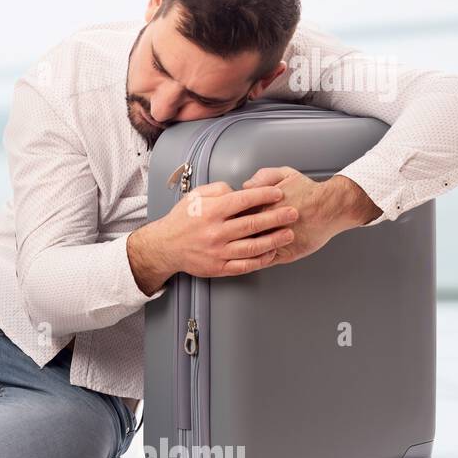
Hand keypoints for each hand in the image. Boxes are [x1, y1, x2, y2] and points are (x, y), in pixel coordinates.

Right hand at [127, 182, 297, 293]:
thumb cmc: (181, 220)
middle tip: (293, 213)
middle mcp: (215, 232)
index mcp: (211, 212)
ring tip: (288, 234)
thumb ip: (219, 190)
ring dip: (274, 240)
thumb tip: (240, 190)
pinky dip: (261, 260)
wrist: (165, 246)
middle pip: (253, 224)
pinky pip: (244, 265)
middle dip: (277, 217)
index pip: (244, 200)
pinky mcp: (218, 268)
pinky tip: (271, 253)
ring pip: (252, 247)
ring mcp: (217, 252)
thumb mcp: (196, 196)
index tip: (278, 193)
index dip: (264, 195)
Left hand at [241, 167, 379, 265]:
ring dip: (240, 249)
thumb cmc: (309, 192)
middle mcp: (266, 225)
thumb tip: (244, 186)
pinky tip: (253, 255)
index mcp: (261, 206)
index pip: (233, 215)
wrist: (332, 207)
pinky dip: (255, 260)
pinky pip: (262, 262)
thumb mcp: (285, 174)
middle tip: (228, 234)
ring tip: (238, 246)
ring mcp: (274, 242)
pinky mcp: (283, 255)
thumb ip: (263, 176)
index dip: (228, 216)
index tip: (227, 217)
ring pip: (247, 250)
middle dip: (230, 234)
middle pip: (237, 234)